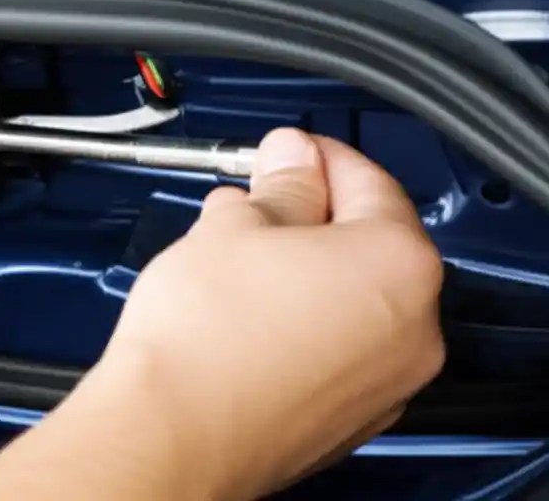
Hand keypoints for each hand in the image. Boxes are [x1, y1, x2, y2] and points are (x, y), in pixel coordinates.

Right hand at [0, 128, 444, 500]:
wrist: (171, 433)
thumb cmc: (204, 337)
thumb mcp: (236, 226)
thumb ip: (278, 184)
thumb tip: (290, 158)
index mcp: (399, 265)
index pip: (368, 181)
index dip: (313, 155)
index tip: (281, 150)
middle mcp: (412, 330)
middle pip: (367, 245)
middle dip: (307, 214)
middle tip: (251, 200)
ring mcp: (383, 384)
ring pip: (350, 302)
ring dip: (301, 271)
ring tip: (234, 259)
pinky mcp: (346, 422)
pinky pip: (334, 352)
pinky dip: (299, 325)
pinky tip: (243, 314)